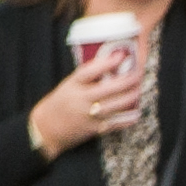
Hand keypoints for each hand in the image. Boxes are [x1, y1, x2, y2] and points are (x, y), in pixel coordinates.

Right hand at [29, 40, 142, 157]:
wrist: (46, 128)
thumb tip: (110, 63)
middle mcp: (80, 99)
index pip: (88, 71)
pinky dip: (127, 119)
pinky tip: (137, 113)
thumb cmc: (61, 102)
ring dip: (129, 98)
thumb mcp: (68, 86)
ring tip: (138, 90)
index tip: (120, 56)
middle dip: (126, 80)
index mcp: (72, 85)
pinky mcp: (94, 129)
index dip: (106, 63)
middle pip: (107, 88)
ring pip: (114, 106)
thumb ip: (87, 78)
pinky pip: (114, 124)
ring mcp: (87, 115)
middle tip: (138, 73)